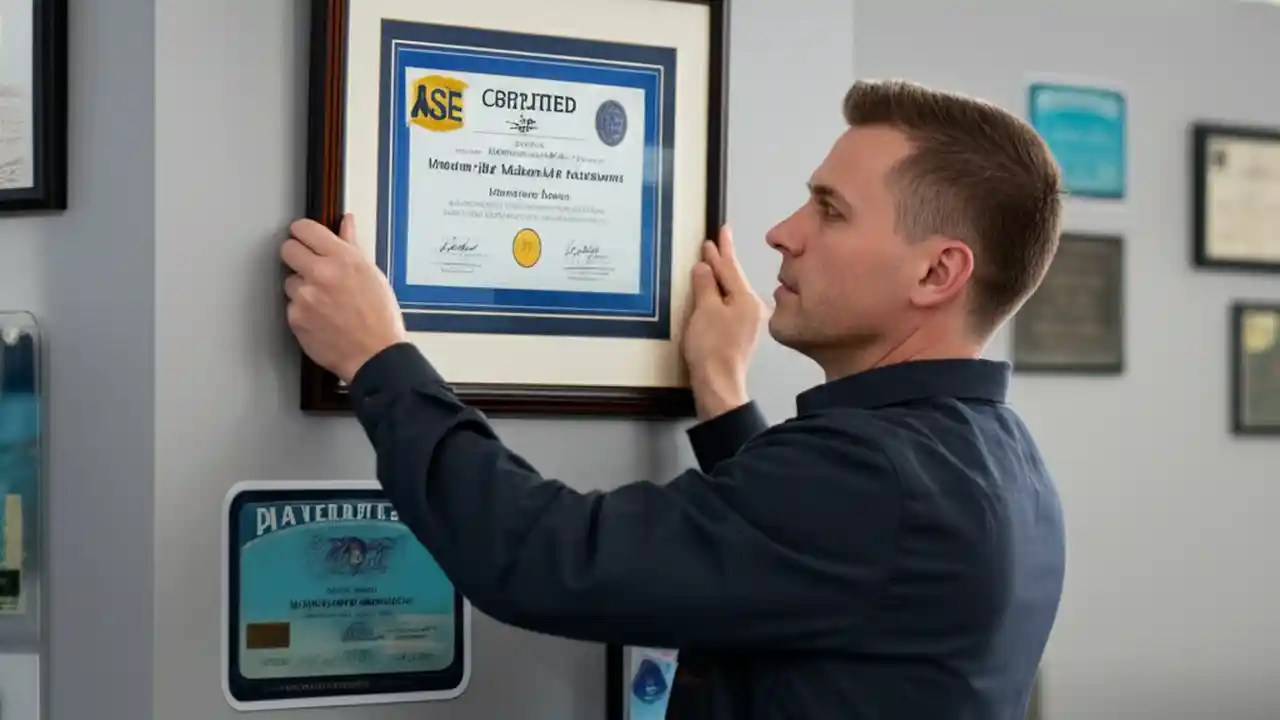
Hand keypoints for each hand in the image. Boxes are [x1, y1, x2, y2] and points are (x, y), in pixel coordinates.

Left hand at [281, 214, 406, 383]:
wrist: (375, 356)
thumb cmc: (380, 318)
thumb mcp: (372, 274)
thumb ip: (352, 245)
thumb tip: (346, 222)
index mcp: (343, 259)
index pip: (304, 228)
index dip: (304, 232)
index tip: (305, 238)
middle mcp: (321, 274)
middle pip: (287, 249)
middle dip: (297, 255)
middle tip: (310, 267)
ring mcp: (305, 297)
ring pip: (289, 280)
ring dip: (301, 287)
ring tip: (324, 301)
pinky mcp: (295, 318)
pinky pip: (292, 306)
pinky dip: (303, 311)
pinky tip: (322, 318)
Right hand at [682, 225, 767, 420]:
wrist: (717, 382)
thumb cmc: (712, 348)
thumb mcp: (705, 309)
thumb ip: (705, 284)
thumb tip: (704, 268)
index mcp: (747, 299)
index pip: (731, 268)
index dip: (720, 251)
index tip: (717, 234)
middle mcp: (753, 308)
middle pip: (734, 277)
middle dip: (723, 259)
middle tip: (719, 239)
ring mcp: (748, 321)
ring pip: (732, 290)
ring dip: (721, 276)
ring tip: (713, 260)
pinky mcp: (740, 333)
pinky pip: (730, 304)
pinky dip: (720, 293)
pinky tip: (713, 290)